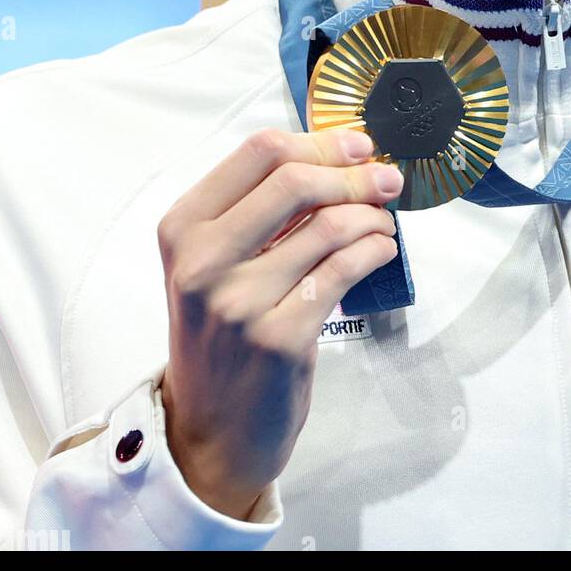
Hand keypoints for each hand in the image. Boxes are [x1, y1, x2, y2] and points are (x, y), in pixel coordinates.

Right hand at [156, 127, 400, 519]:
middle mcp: (202, 261)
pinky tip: (381, 249)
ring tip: (383, 222)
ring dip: (371, 216)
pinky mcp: (278, 338)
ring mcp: (239, 302)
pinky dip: (374, 251)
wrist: (209, 430)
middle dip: (354, 173)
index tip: (357, 144)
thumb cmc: (220, 334)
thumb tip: (340, 156)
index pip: (259, 152)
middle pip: (294, 181)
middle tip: (387, 180)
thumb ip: (260, 211)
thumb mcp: (215, 264)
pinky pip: (343, 272)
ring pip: (328, 227)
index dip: (319, 141)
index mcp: (183, 227)